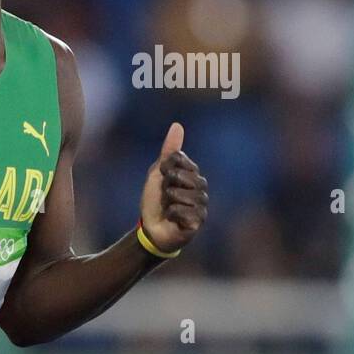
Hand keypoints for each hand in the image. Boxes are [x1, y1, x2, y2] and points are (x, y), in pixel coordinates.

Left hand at [139, 122, 207, 253]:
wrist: (151, 228)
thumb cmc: (156, 201)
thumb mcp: (158, 173)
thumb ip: (169, 151)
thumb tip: (177, 125)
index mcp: (193, 174)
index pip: (178, 159)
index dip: (164, 169)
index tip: (163, 177)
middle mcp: (201, 188)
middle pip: (179, 176)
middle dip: (165, 186)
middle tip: (165, 196)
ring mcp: (202, 205)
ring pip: (179, 195)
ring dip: (167, 202)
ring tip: (168, 208)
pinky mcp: (198, 221)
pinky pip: (180, 211)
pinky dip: (170, 215)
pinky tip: (173, 219)